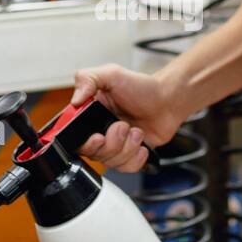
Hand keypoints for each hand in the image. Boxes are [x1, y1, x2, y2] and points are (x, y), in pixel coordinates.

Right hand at [71, 64, 186, 171]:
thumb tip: (75, 100)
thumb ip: (88, 78)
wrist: (168, 99)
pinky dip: (135, 158)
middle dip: (111, 143)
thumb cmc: (142, 87)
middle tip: (123, 126)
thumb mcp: (112, 74)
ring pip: (110, 162)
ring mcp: (114, 144)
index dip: (84, 142)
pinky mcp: (129, 154)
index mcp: (90, 114)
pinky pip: (125, 167)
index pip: (74, 137)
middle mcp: (100, 130)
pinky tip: (141, 143)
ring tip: (136, 131)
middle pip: (93, 153)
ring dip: (126, 148)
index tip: (98, 137)